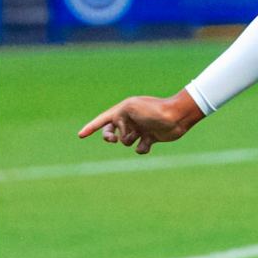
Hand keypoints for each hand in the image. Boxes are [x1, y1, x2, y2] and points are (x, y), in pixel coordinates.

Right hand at [78, 91, 203, 153]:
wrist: (176, 117)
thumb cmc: (154, 110)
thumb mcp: (130, 108)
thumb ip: (118, 118)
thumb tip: (121, 136)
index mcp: (123, 110)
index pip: (103, 119)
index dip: (90, 127)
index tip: (80, 135)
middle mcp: (129, 119)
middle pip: (110, 132)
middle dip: (110, 137)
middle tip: (113, 139)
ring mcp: (139, 129)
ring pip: (125, 142)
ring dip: (130, 141)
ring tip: (141, 134)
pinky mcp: (148, 138)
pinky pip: (138, 149)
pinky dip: (142, 148)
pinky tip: (149, 142)